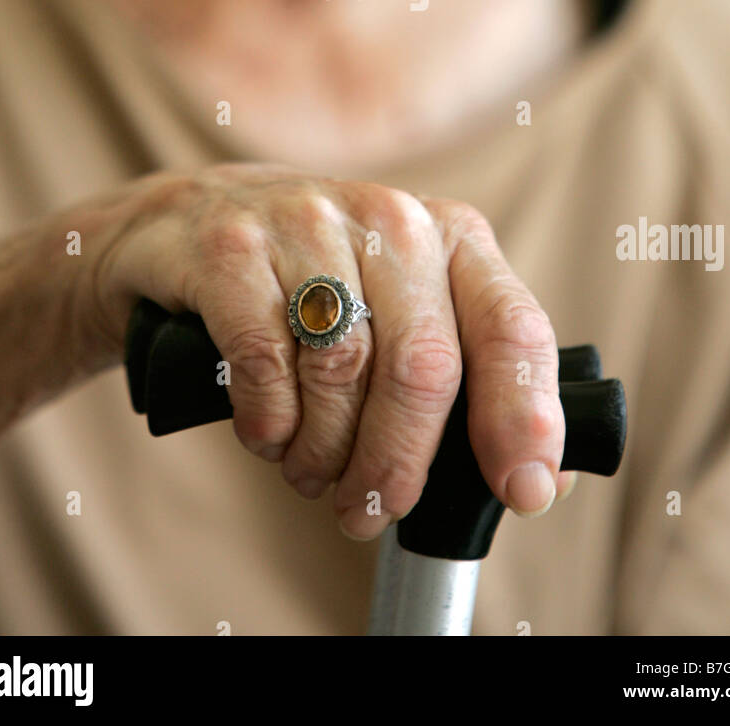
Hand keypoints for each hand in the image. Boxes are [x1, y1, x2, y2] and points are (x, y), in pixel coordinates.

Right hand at [88, 164, 572, 538]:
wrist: (187, 222)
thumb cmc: (316, 285)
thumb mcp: (404, 309)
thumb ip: (472, 378)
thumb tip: (542, 481)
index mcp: (452, 235)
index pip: (512, 328)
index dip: (524, 418)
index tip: (524, 490)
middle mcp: (390, 219)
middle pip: (423, 368)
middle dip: (399, 464)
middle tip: (370, 509)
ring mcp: (308, 222)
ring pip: (343, 373)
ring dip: (326, 453)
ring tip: (311, 470)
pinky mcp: (234, 247)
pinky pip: (266, 361)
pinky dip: (270, 423)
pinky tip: (268, 433)